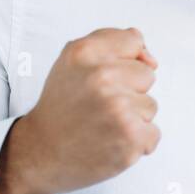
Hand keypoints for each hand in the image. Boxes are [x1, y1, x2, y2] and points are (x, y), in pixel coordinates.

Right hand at [0, 27, 159, 193]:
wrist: (41, 152)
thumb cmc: (63, 107)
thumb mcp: (75, 61)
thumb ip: (113, 44)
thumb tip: (150, 59)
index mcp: (85, 52)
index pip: (133, 41)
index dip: (122, 61)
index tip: (103, 78)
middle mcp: (101, 76)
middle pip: (147, 74)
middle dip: (128, 90)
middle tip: (99, 105)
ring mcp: (118, 107)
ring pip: (150, 105)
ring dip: (132, 118)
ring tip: (103, 124)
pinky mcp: (131, 136)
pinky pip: (153, 133)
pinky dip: (136, 142)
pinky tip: (110, 142)